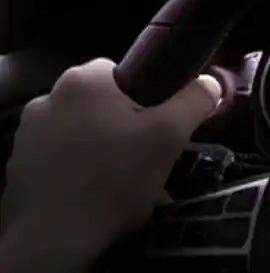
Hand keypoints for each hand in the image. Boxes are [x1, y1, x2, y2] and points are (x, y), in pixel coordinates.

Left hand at [0, 59, 220, 272]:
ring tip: (117, 178)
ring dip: (97, 145)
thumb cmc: (116, 178)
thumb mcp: (169, 136)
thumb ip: (194, 101)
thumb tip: (211, 83)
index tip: (156, 126)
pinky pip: (57, 156)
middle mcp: (48, 98)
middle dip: (120, 123)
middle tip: (141, 154)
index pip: (122, 71)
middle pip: (99, 102)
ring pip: (78, 129)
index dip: (146, 97)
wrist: (57, 236)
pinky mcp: (19, 165)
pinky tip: (90, 190)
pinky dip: (74, 167)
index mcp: (83, 80)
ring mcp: (27, 133)